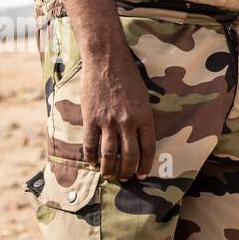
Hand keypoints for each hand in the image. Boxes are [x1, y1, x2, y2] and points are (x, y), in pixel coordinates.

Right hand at [81, 46, 155, 180]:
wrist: (107, 61)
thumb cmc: (129, 76)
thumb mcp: (144, 97)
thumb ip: (142, 117)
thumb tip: (140, 138)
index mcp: (144, 116)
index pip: (148, 148)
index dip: (146, 165)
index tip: (143, 175)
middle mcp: (128, 122)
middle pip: (129, 156)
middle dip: (127, 171)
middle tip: (125, 178)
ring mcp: (108, 121)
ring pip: (108, 155)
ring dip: (109, 169)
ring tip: (109, 175)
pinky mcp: (90, 119)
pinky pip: (90, 144)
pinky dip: (90, 157)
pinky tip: (92, 163)